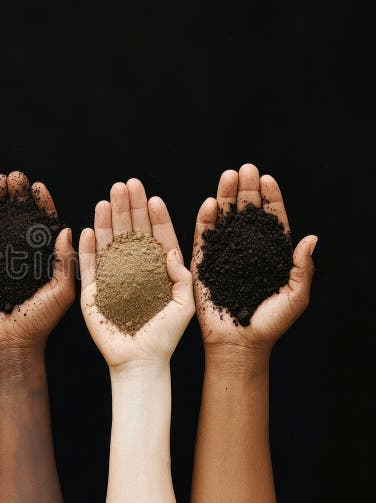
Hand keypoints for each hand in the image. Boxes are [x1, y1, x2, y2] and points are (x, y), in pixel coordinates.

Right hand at [0, 171, 75, 356]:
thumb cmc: (41, 321)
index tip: (38, 186)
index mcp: (42, 255)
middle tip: (15, 177)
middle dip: (16, 194)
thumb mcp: (63, 291)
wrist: (9, 343)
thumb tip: (68, 229)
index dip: (42, 203)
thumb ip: (66, 261)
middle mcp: (19, 251)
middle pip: (18, 214)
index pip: (43, 221)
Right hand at [79, 179, 193, 369]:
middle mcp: (134, 270)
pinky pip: (89, 265)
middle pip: (131, 232)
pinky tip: (90, 227)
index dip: (154, 217)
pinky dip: (88, 247)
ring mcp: (112, 279)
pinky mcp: (93, 291)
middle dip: (129, 208)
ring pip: (109, 242)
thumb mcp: (184, 304)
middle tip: (126, 185)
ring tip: (107, 198)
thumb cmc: (166, 338)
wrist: (140, 362)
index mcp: (157, 271)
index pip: (156, 237)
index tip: (152, 197)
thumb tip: (171, 249)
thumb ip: (181, 276)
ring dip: (108, 219)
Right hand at [191, 164, 316, 354]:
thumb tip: (311, 237)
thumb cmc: (270, 324)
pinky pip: (202, 237)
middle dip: (247, 189)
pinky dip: (205, 219)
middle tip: (247, 169)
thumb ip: (303, 267)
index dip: (270, 199)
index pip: (271, 220)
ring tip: (228, 175)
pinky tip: (210, 202)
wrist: (238, 343)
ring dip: (226, 195)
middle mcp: (245, 250)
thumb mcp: (296, 296)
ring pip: (224, 219)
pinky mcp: (201, 263)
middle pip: (246, 213)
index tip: (268, 179)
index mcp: (269, 255)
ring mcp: (222, 255)